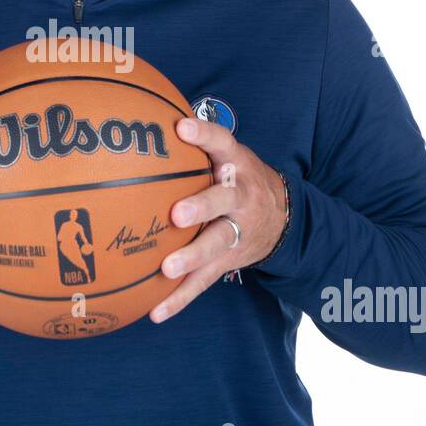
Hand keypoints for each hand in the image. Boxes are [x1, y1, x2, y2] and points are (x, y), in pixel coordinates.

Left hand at [150, 115, 287, 322]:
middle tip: (177, 214)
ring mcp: (238, 231)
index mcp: (237, 165)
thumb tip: (141, 113)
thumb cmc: (236, 178)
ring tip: (167, 269)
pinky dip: (180, 299)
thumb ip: (193, 140)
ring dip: (192, 257)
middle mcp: (241, 197)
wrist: (284, 217)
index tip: (182, 127)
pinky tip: (154, 312)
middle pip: (224, 201)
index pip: (223, 143)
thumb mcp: (226, 154)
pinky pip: (203, 282)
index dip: (205, 135)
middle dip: (201, 207)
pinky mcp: (230, 261)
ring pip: (216, 245)